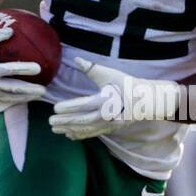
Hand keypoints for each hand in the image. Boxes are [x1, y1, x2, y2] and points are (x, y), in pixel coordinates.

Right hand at [0, 28, 45, 106]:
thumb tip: (11, 31)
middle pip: (14, 89)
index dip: (25, 69)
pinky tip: (26, 96)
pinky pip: (4, 99)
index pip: (11, 71)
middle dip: (30, 91)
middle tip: (45, 89)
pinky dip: (16, 99)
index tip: (39, 68)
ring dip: (25, 98)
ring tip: (39, 95)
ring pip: (10, 98)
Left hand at [48, 57, 183, 140]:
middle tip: (50, 122)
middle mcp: (108, 114)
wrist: (145, 100)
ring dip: (70, 130)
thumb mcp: (110, 74)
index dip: (69, 107)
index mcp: (107, 99)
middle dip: (66, 122)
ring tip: (55, 129)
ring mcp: (110, 124)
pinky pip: (93, 134)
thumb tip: (76, 60)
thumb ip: (91, 69)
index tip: (55, 108)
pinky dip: (81, 135)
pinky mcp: (111, 129)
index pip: (85, 105)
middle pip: (83, 120)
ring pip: (87, 129)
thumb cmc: (126, 84)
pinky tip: (69, 135)